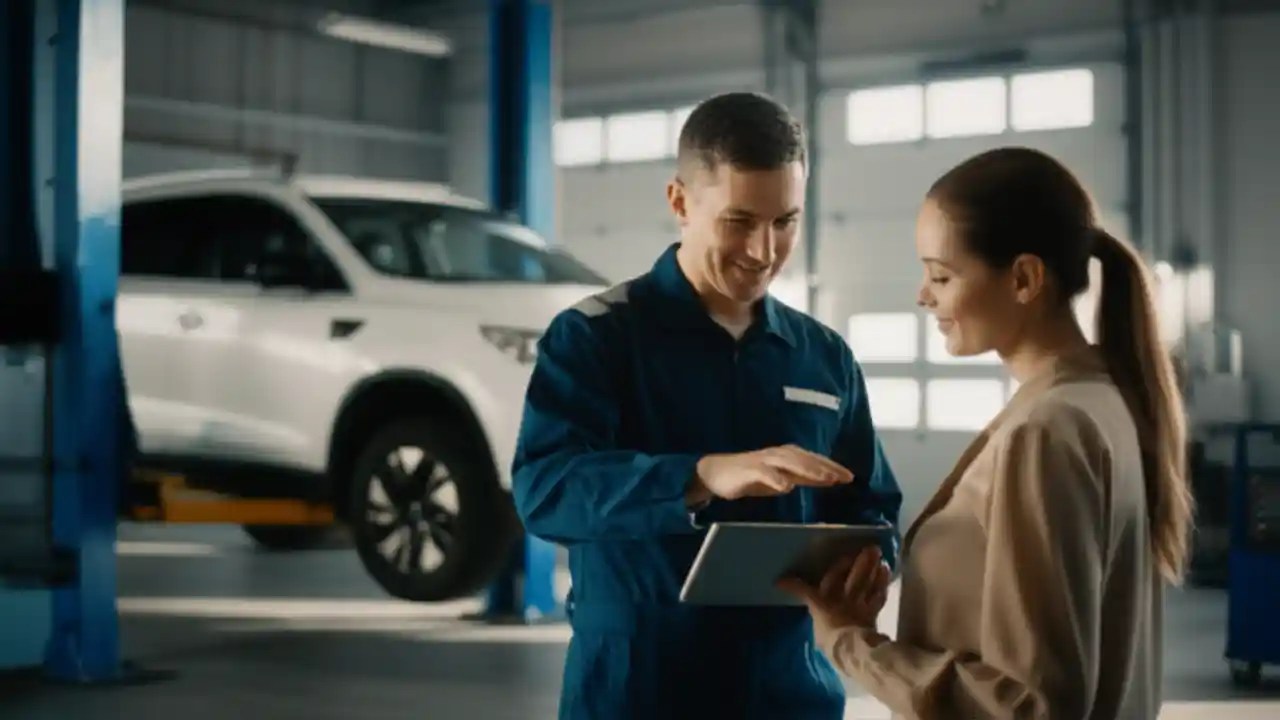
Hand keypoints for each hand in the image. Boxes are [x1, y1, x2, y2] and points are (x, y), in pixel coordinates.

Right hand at [687, 445, 852, 504]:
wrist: (715, 473)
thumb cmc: (749, 476)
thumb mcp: (780, 478)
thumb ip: (801, 477)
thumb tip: (826, 478)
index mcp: (785, 456)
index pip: (812, 459)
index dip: (831, 466)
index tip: (849, 476)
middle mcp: (777, 455)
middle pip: (805, 458)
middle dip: (825, 467)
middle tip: (844, 476)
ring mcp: (763, 461)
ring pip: (789, 462)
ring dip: (808, 469)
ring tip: (825, 479)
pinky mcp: (748, 470)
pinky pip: (763, 473)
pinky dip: (775, 479)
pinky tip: (786, 487)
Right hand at [776, 546, 891, 638]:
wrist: (851, 652)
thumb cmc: (831, 646)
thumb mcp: (819, 635)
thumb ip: (821, 622)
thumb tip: (822, 625)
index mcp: (821, 605)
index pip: (803, 591)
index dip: (792, 585)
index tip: (781, 581)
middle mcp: (839, 599)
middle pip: (847, 576)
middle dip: (856, 562)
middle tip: (867, 548)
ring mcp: (857, 604)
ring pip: (866, 581)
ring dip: (872, 568)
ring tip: (879, 555)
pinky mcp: (872, 611)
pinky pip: (878, 594)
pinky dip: (882, 583)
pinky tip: (886, 572)